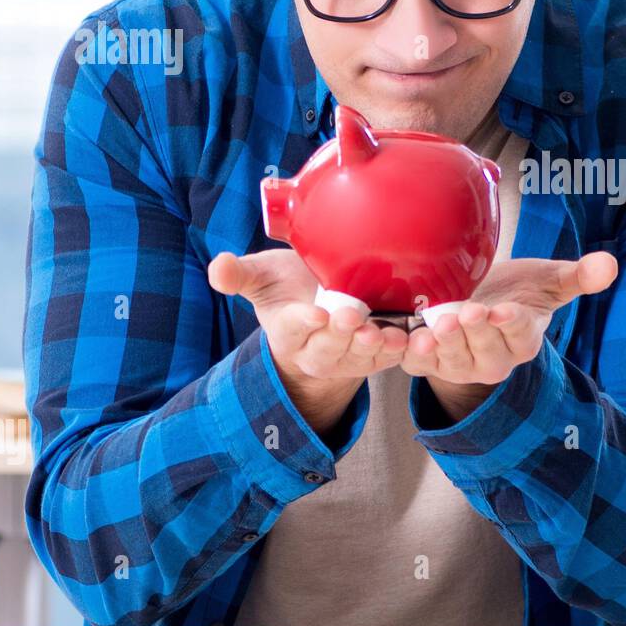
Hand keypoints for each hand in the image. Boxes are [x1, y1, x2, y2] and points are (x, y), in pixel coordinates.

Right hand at [208, 248, 407, 433]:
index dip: (304, 322)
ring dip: (372, 347)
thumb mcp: (262, 277)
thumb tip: (217, 267)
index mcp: (288, 329)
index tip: (315, 314)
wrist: (319, 303)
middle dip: (341, 335)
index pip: (293, 327)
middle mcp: (316, 348)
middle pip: (328, 347)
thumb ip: (240, 274)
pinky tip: (409, 339)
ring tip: (382, 334)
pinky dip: (398, 351)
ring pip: (359, 356)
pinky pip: (386, 358)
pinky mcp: (373, 356)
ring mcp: (347, 355)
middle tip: (353, 317)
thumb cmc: (288, 287)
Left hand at [402, 252, 618, 416]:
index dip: (513, 324)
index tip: (505, 311)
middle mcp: (493, 358)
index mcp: (524, 339)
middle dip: (476, 334)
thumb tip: (609, 263)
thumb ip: (577, 276)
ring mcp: (460, 363)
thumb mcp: (547, 281)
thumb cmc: (514, 292)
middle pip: (486, 352)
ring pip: (452, 361)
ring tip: (439, 323)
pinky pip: (418, 364)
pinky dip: (411, 353)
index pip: (522, 335)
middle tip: (468, 314)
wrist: (474, 301)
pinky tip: (405, 336)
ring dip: (444, 345)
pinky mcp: (429, 361)